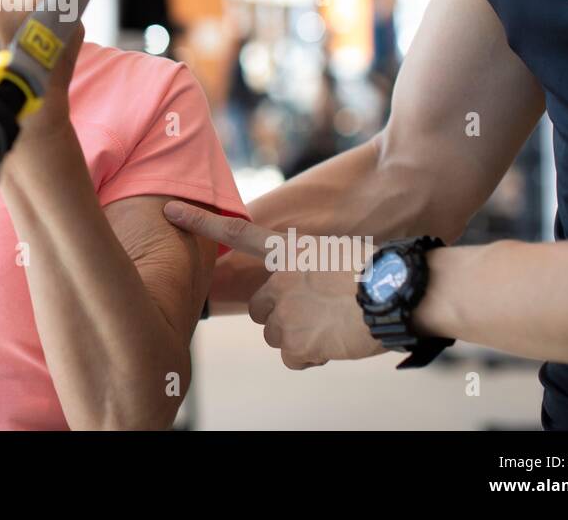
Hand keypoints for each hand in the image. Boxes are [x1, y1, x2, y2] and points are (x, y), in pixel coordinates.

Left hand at [162, 204, 383, 368]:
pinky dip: (312, 357)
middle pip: (260, 308)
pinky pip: (294, 358)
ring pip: (277, 335)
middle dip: (281, 316)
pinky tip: (336, 342)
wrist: (399, 293)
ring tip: (335, 324)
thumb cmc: (379, 272)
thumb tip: (304, 298)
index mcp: (288, 252)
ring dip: (300, 337)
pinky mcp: (295, 343)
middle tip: (319, 313)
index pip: (235, 232)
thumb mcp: (334, 256)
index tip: (169, 209)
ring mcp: (284, 312)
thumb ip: (307, 271)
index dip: (199, 220)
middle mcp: (278, 280)